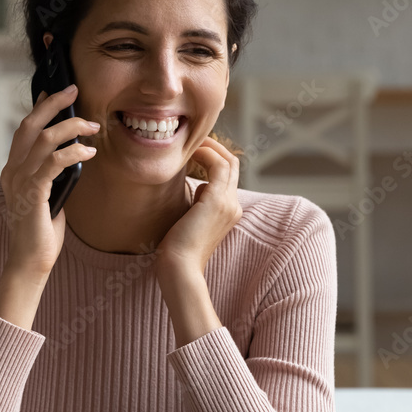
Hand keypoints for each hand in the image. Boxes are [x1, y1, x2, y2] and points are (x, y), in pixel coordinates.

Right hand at [0, 84, 100, 282]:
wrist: (30, 262)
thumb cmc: (41, 232)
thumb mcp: (48, 195)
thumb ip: (53, 174)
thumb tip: (73, 155)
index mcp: (13, 170)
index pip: (24, 130)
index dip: (39, 107)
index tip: (54, 91)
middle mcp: (12, 171)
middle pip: (30, 124)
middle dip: (53, 103)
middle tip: (73, 89)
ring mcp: (19, 182)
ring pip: (44, 139)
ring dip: (71, 127)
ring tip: (93, 126)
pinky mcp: (32, 194)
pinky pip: (54, 162)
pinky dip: (74, 152)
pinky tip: (89, 152)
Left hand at [155, 136, 242, 276]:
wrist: (180, 269)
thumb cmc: (177, 250)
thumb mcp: (190, 221)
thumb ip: (196, 205)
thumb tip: (193, 188)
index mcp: (229, 212)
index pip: (229, 176)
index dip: (214, 159)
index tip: (194, 152)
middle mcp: (233, 206)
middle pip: (233, 165)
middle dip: (214, 148)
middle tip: (193, 141)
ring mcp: (228, 203)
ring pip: (228, 161)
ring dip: (210, 148)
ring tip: (191, 143)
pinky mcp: (217, 200)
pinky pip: (219, 165)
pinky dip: (206, 154)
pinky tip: (190, 153)